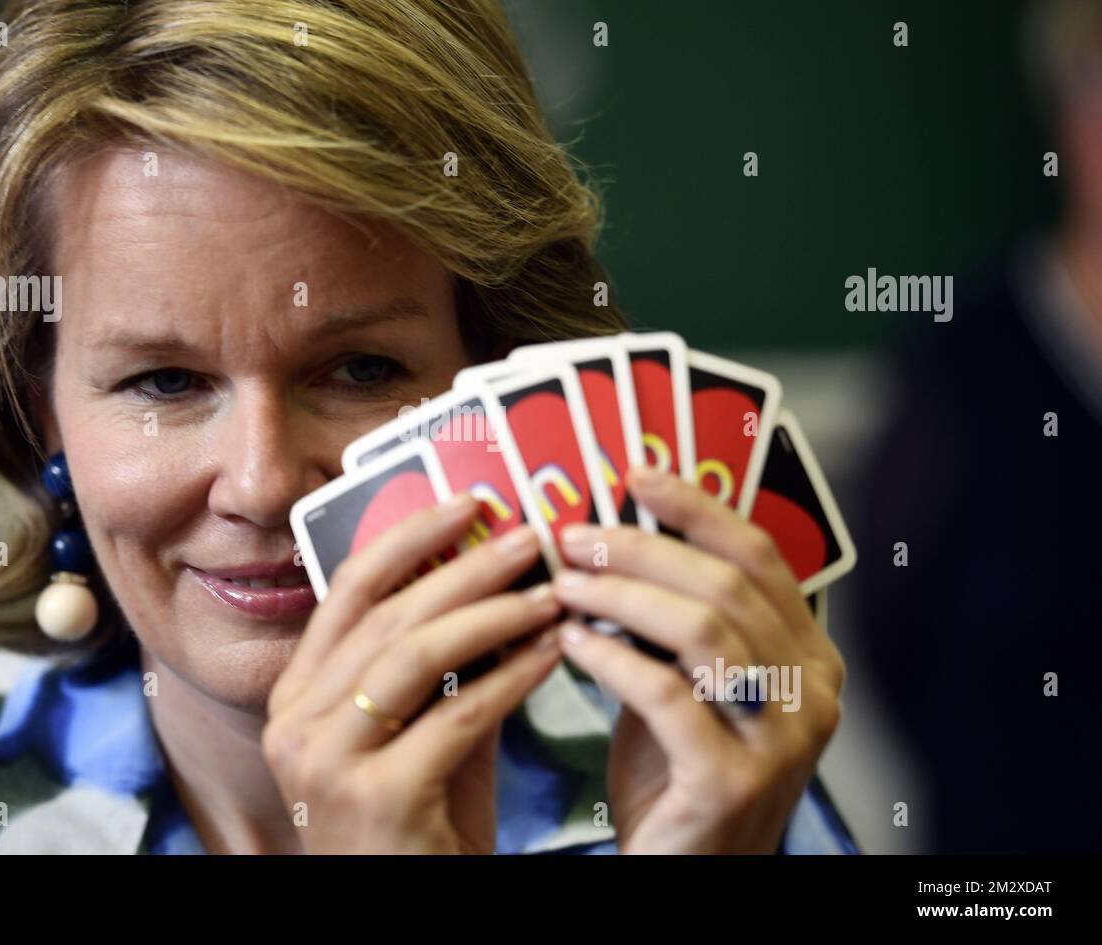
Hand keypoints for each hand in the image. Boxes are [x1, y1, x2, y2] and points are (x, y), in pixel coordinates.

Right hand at [264, 494, 563, 853]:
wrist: (402, 913)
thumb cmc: (420, 823)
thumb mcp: (420, 731)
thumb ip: (445, 665)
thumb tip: (502, 580)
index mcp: (296, 693)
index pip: (348, 590)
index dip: (408, 537)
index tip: (466, 504)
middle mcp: (294, 720)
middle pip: (387, 613)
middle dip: (465, 566)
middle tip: (530, 537)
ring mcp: (326, 760)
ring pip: (414, 653)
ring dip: (493, 612)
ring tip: (552, 591)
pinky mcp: (376, 798)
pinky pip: (458, 714)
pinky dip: (513, 675)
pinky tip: (554, 652)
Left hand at [551, 466, 844, 853]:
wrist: (685, 869)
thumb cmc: (676, 773)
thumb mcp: (685, 683)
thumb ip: (669, 621)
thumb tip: (612, 536)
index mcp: (807, 655)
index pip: (759, 554)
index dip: (696, 506)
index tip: (635, 474)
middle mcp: (810, 691)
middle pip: (725, 584)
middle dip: (639, 547)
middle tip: (572, 535)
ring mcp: (780, 739)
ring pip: (702, 629)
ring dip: (620, 594)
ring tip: (562, 583)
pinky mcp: (733, 780)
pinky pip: (667, 694)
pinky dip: (611, 658)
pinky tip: (570, 643)